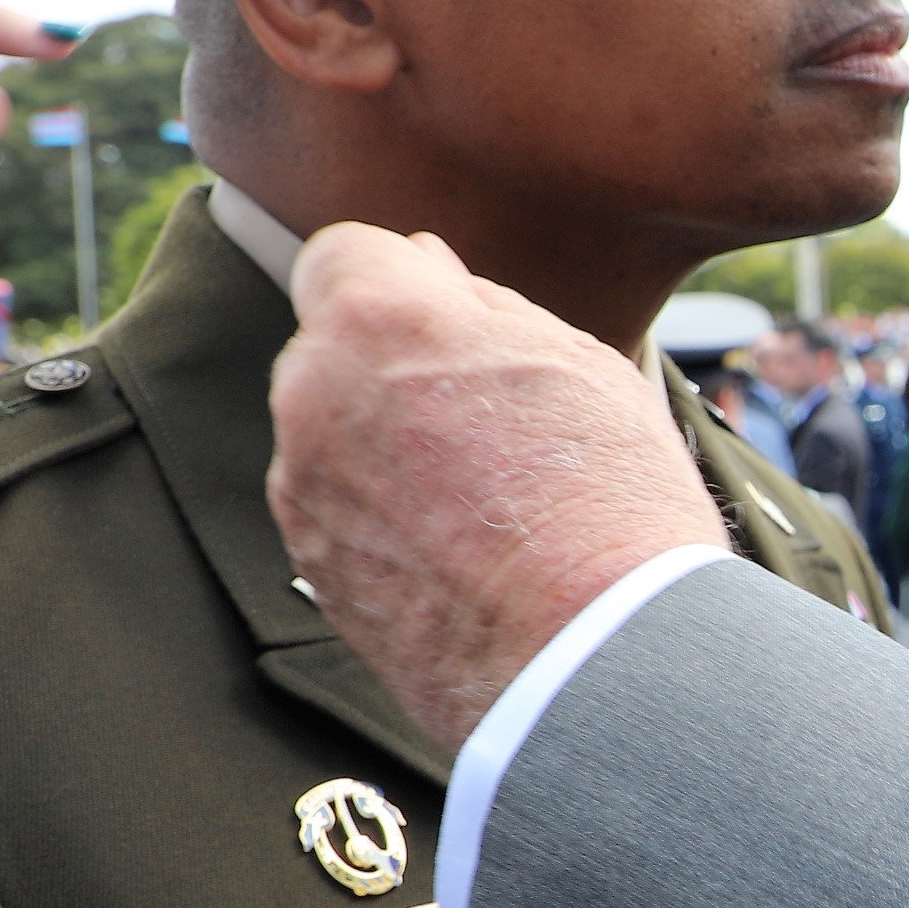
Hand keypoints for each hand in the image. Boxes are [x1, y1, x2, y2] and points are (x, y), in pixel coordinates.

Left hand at [268, 225, 727, 753]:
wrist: (594, 656)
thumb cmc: (606, 496)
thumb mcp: (575, 358)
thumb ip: (483, 305)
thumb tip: (430, 272)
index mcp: (377, 317)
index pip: (345, 251)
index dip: (402, 280)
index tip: (453, 318)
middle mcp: (313, 393)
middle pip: (332, 344)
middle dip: (388, 363)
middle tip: (488, 416)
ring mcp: (302, 486)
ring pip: (329, 430)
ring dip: (383, 443)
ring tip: (484, 498)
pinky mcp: (309, 565)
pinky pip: (335, 507)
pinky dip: (379, 516)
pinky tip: (459, 552)